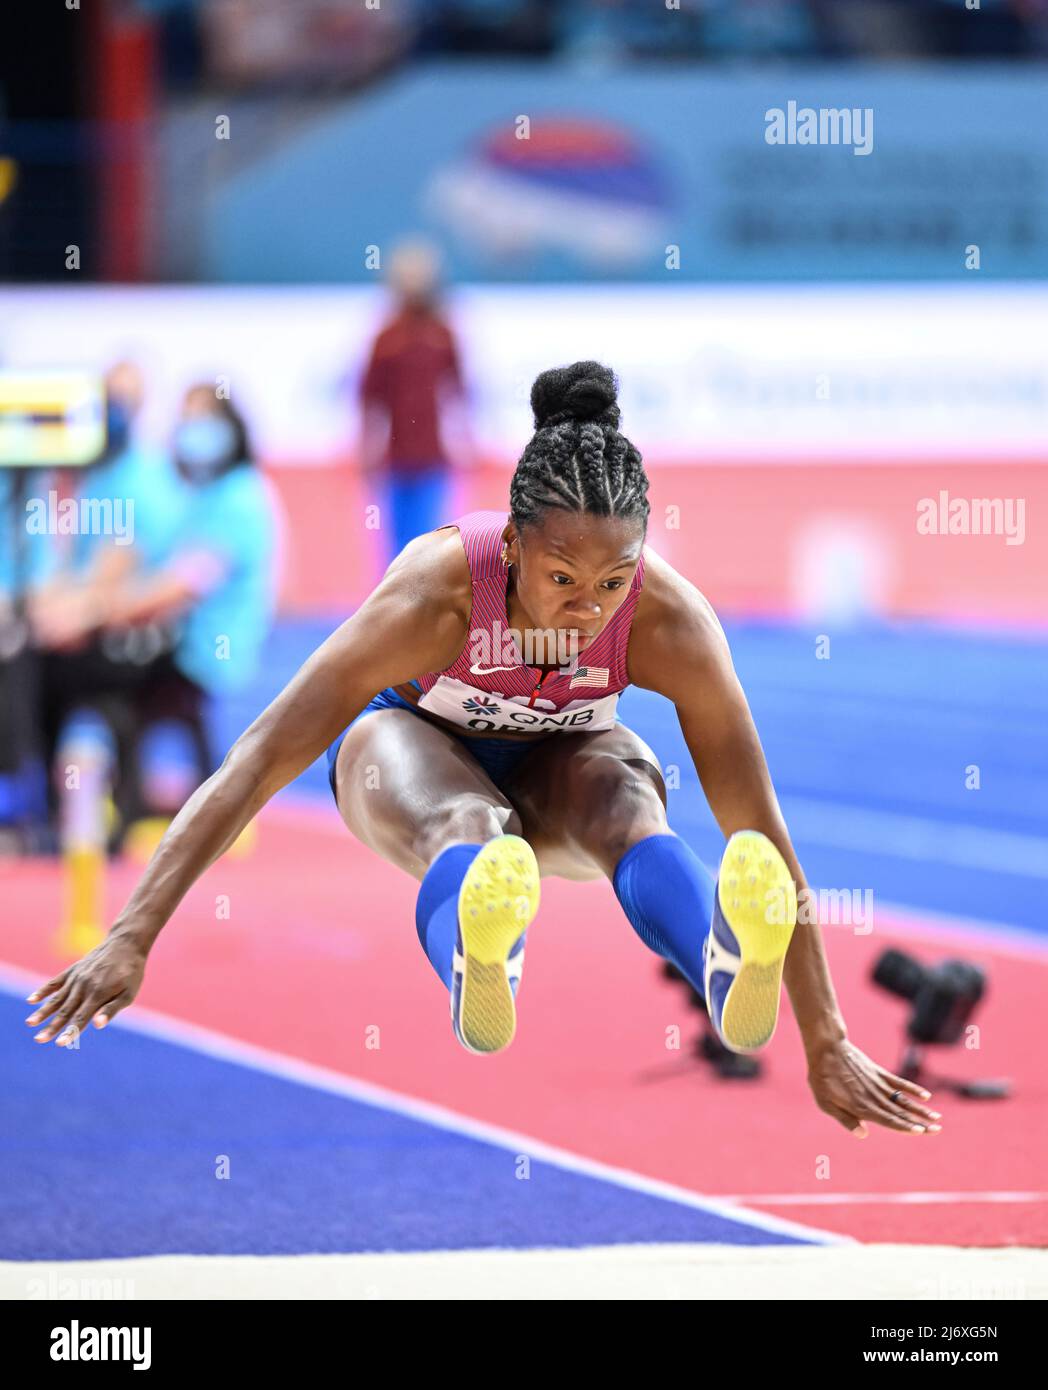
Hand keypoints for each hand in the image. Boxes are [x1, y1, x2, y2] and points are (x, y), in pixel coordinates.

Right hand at [24, 931, 147, 1045]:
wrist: (126, 943)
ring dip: (43, 1012)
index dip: (70, 1032)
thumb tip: (97, 1025)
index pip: (81, 1018)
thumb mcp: (129, 992)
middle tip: (38, 1039)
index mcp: (98, 994)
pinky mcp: (73, 970)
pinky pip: (55, 982)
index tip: (59, 1044)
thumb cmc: (131, 972)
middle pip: (65, 1011)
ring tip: (29, 1023)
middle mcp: (84, 986)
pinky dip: (43, 991)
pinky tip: (31, 1000)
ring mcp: (76, 977)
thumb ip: (112, 1009)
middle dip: (51, 1027)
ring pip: (57, 998)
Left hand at [806, 1038, 942, 1136]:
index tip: (921, 1131)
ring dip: (921, 1109)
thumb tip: (864, 1134)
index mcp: (862, 1107)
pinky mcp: (879, 1072)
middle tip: (938, 1129)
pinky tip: (925, 1096)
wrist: (826, 1048)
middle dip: (920, 1122)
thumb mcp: (825, 1103)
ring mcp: (878, 1084)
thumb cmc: (821, 1078)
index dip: (905, 1126)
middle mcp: (874, 1096)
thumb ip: (845, 1119)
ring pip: (903, 1100)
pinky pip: (899, 1083)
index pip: (888, 1120)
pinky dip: (913, 1089)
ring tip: (937, 1118)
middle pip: (900, 1113)